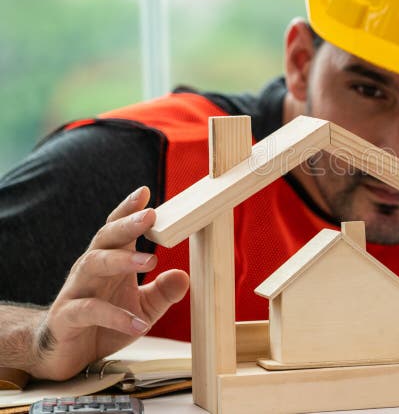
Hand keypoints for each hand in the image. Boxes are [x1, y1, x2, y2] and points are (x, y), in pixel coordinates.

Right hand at [29, 187, 188, 379]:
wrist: (67, 356)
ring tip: (152, 262)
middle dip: (127, 225)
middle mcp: (91, 270)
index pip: (117, 229)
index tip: (145, 192)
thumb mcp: (144, 309)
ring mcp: (76, 291)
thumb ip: (163, 292)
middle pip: (105, 239)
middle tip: (150, 215)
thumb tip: (184, 276)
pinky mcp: (66, 318)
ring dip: (122, 260)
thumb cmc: (106, 323)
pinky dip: (115, 317)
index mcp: (111, 261)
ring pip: (94, 264)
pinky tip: (138, 324)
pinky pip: (89, 311)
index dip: (129, 210)